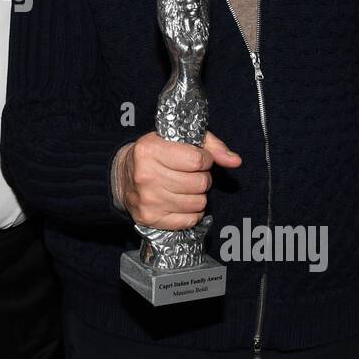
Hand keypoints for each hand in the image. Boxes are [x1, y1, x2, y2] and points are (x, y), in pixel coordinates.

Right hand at [115, 130, 240, 229]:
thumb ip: (211, 146)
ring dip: (198, 196)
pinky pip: (190, 220)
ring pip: (198, 203)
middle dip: (202, 178)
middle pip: (200, 184)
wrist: (122, 176)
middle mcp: (146, 175)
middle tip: (190, 174)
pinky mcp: (150, 219)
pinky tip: (180, 202)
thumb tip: (235, 161)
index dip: (205, 160)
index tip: (198, 159)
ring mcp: (147, 200)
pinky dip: (191, 212)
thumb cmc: (155, 154)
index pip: (198, 160)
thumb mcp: (178, 139)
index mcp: (150, 150)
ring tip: (185, 188)